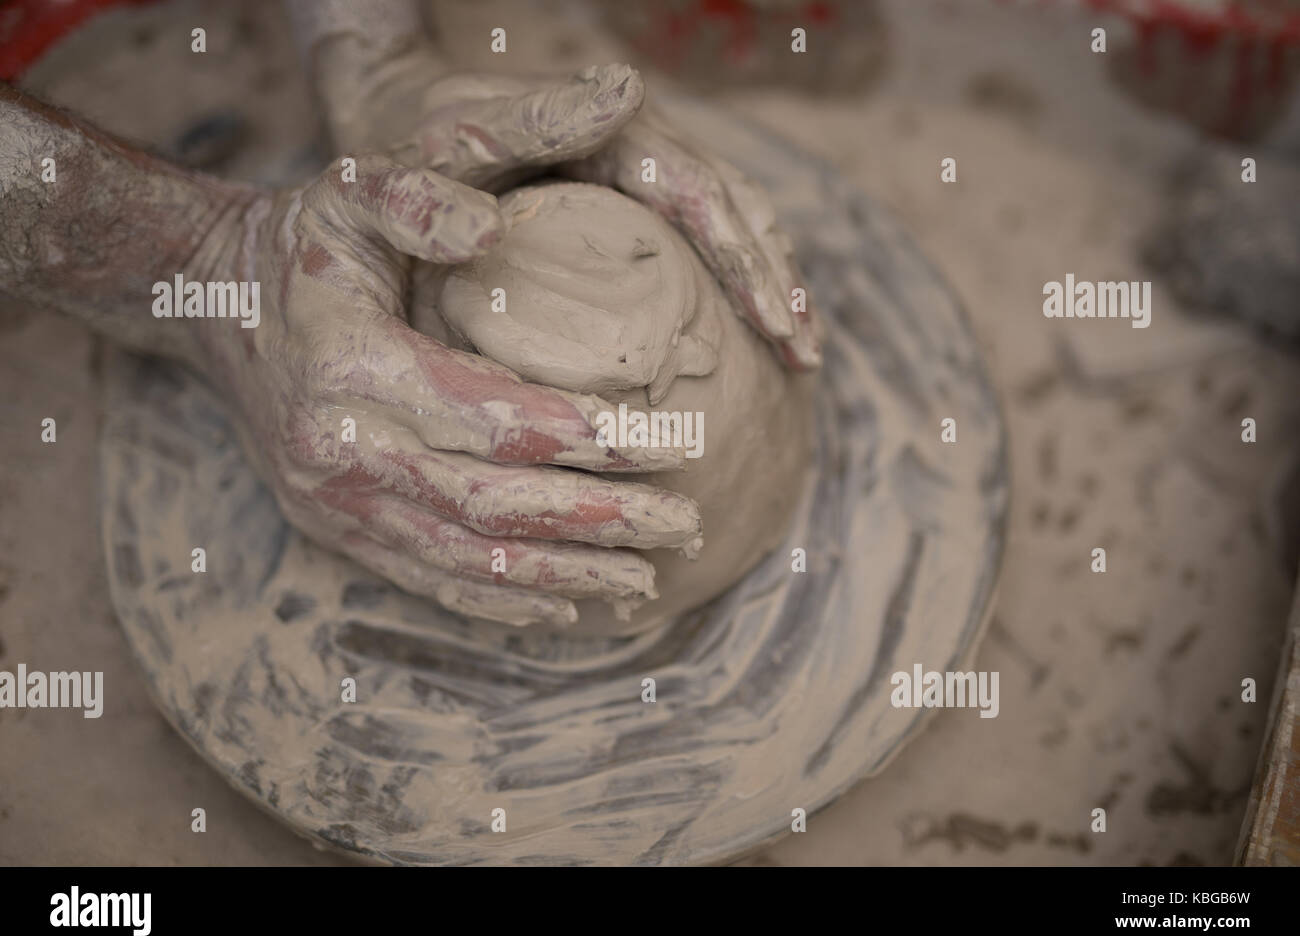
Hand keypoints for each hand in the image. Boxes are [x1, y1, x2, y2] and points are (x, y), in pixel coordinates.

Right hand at [188, 153, 701, 627]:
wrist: (209, 300)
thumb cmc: (303, 242)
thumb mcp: (351, 189)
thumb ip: (420, 196)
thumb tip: (491, 230)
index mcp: (355, 368)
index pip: (501, 419)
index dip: (597, 440)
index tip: (682, 442)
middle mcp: (342, 451)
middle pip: (495, 506)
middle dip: (601, 522)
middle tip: (690, 525)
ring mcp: (334, 502)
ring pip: (465, 561)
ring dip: (563, 575)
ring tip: (646, 579)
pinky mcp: (333, 529)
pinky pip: (426, 580)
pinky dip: (499, 599)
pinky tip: (563, 606)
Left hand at [324, 55, 824, 369]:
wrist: (396, 106)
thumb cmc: (413, 135)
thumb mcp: (444, 140)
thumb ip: (503, 138)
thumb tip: (591, 127)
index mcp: (611, 127)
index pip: (702, 194)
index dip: (745, 263)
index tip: (777, 326)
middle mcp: (640, 138)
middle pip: (735, 205)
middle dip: (775, 281)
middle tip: (805, 356)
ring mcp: (640, 163)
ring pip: (733, 215)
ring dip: (769, 280)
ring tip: (801, 351)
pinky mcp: (630, 192)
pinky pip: (704, 230)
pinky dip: (737, 274)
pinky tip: (754, 325)